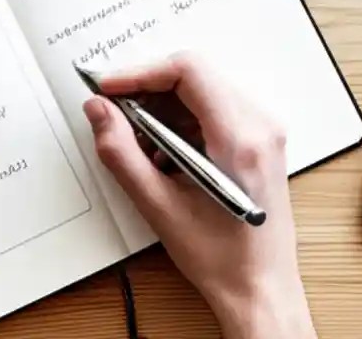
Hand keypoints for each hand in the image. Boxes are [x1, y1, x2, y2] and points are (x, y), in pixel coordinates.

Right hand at [83, 53, 316, 338]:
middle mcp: (260, 126)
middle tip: (116, 118)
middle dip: (147, 92)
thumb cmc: (224, 259)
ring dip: (162, 111)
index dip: (141, 72)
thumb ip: (122, 153)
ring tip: (144, 151)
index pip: (189, 71)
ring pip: (199, 91)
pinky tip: (165, 158)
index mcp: (242, 138)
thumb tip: (99, 112)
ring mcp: (262, 131)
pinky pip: (211, 110)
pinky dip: (179, 124)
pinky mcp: (257, 140)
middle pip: (193, 76)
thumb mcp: (160, 207)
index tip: (108, 88)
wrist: (261, 289)